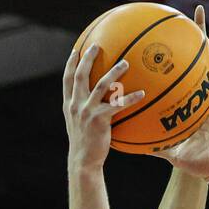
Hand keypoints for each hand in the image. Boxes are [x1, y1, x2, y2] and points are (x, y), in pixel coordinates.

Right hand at [63, 44, 144, 170]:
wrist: (83, 162)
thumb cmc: (85, 145)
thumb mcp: (78, 126)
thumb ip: (82, 111)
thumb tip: (94, 103)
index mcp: (69, 105)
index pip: (67, 80)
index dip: (70, 64)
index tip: (76, 51)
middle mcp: (75, 105)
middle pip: (80, 75)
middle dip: (88, 58)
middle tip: (97, 46)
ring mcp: (86, 111)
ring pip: (100, 85)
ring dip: (113, 72)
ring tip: (125, 63)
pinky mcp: (99, 119)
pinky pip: (117, 104)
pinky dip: (130, 98)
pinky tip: (142, 93)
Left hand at [161, 2, 208, 179]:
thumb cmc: (197, 163)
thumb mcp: (175, 154)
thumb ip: (159, 148)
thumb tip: (140, 148)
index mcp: (195, 114)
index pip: (189, 92)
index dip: (186, 77)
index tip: (178, 60)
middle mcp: (208, 109)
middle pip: (207, 84)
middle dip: (207, 67)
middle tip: (203, 49)